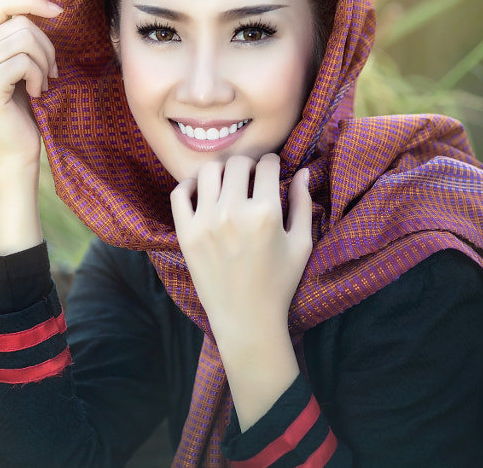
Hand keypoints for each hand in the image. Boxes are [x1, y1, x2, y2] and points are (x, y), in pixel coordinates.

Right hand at [0, 0, 61, 170]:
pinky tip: (35, 94)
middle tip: (50, 71)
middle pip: (19, 22)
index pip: (0, 3)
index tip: (58, 9)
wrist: (16, 149)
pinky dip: (38, 77)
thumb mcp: (21, 60)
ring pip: (24, 40)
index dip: (31, 0)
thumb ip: (20, 29)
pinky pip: (24, 62)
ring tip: (42, 83)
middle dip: (45, 45)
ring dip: (43, 63)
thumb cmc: (24, 104)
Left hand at [170, 153, 312, 338]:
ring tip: (227, 183)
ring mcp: (205, 222)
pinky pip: (179, 193)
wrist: (247, 318)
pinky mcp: (186, 233)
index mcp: (266, 212)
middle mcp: (233, 212)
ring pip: (208, 171)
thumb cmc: (279, 282)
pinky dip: (190, 185)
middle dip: (248, 164)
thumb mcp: (301, 243)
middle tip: (250, 176)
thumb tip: (303, 171)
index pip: (267, 166)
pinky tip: (201, 191)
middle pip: (237, 163)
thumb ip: (303, 204)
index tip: (271, 169)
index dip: (272, 163)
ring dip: (221, 170)